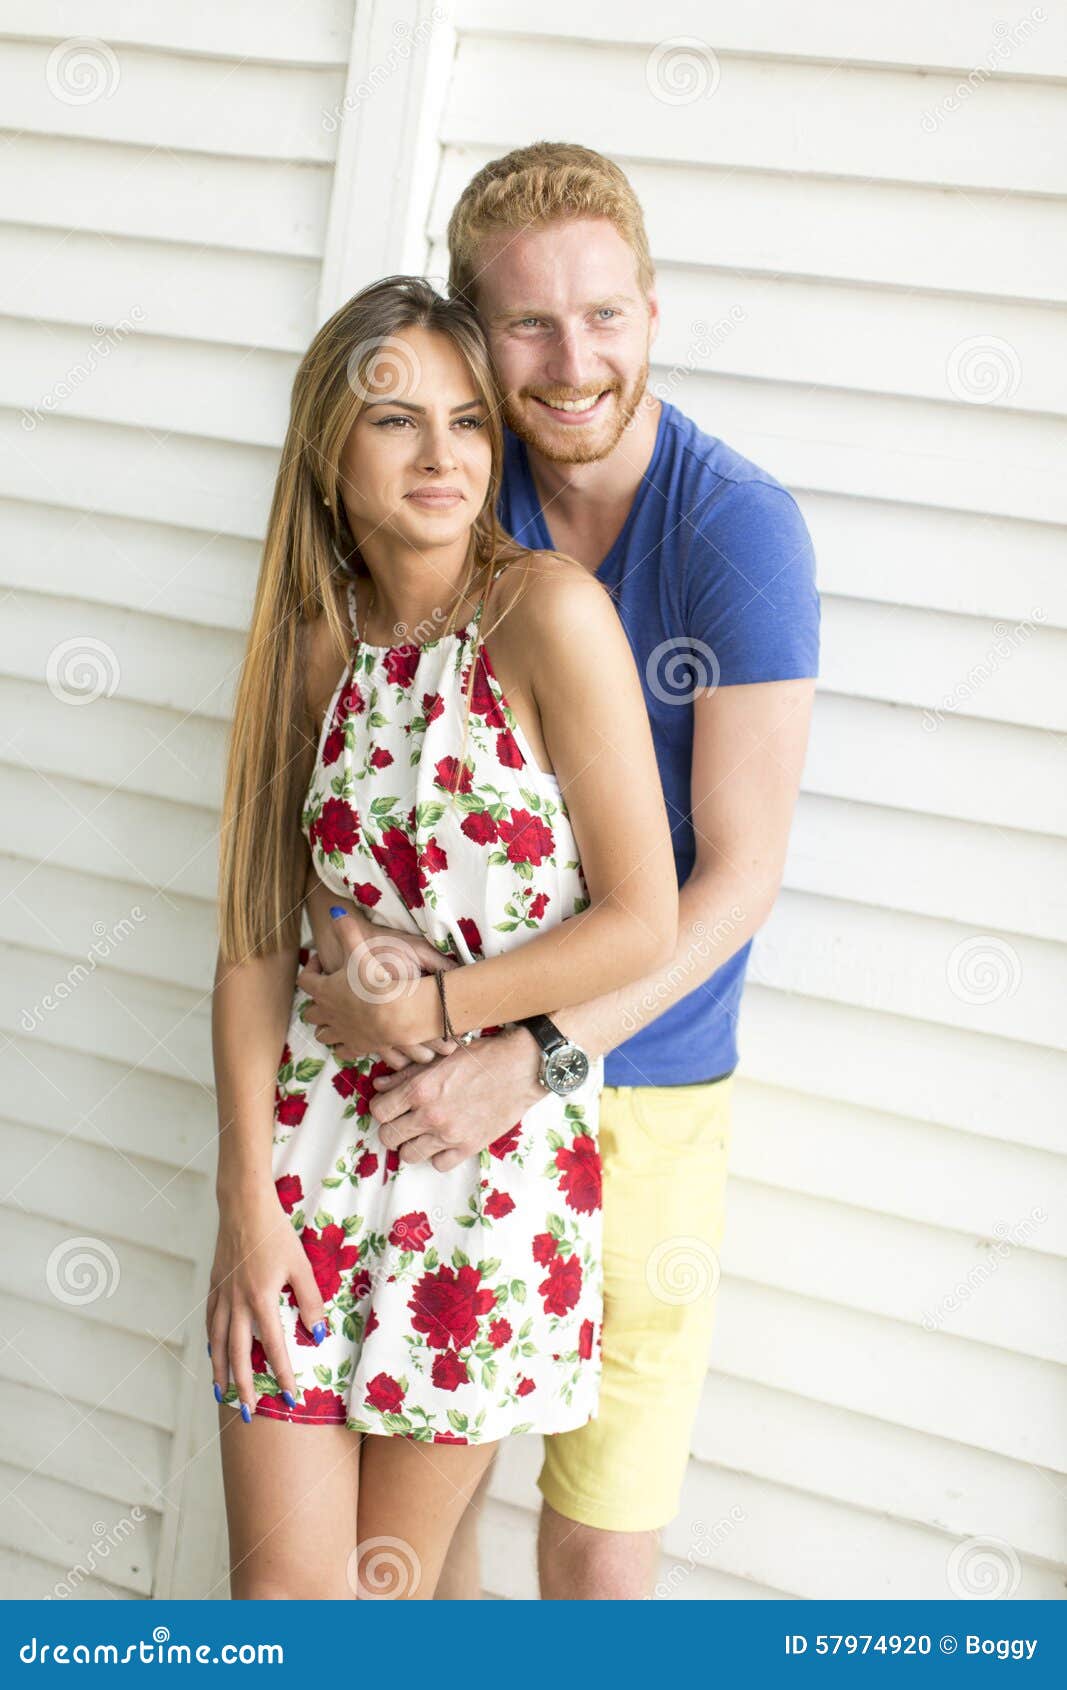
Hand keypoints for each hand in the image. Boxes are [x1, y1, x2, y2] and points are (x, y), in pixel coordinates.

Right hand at [206, 1185, 327, 1416]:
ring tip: (222, 1394)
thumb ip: (310, 1301)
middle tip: (248, 1413)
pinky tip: (212, 1352)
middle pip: (238, 1354)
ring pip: (217, 1342)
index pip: (273, 1348)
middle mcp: (237, 1303)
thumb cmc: (277, 1233)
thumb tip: (318, 1335)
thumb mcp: (301, 1266)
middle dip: (244, 1387)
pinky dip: (211, 1341)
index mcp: (261, 1300)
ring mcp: (222, 1295)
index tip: (290, 1398)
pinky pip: (210, 1321)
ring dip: (220, 1371)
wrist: (244, 1206)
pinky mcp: (214, 1285)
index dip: (283, 1375)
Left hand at [297, 912, 457, 1067]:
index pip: (305, 979)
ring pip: (323, 1034)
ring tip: (336, 1017)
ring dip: (326, 1026)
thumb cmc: (375, 981)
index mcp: (324, 990)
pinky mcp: (357, 1047)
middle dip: (316, 1003)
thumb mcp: (359, 951)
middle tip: (328, 992)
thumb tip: (335, 910)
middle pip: (310, 1012)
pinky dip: (343, 1045)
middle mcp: (327, 1014)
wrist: (395, 1014)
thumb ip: (347, 929)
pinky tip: (351, 1037)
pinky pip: (342, 1050)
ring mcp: (341, 1032)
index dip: (310, 968)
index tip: (320, 961)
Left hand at [370, 1027, 543, 1169]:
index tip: (390, 1106)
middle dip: (392, 1129)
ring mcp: (449, 1134)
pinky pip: (438, 1165)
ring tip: (422, 1132)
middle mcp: (430, 1115)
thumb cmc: (482, 1057)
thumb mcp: (441, 1058)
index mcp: (420, 1089)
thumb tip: (380, 1085)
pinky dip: (438, 1155)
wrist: (521, 1069)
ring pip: (409, 1156)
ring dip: (412, 1144)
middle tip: (403, 1121)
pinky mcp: (468, 1147)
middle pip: (388, 1137)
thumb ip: (407, 1074)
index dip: (381, 1108)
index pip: (378, 1111)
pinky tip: (444, 1140)